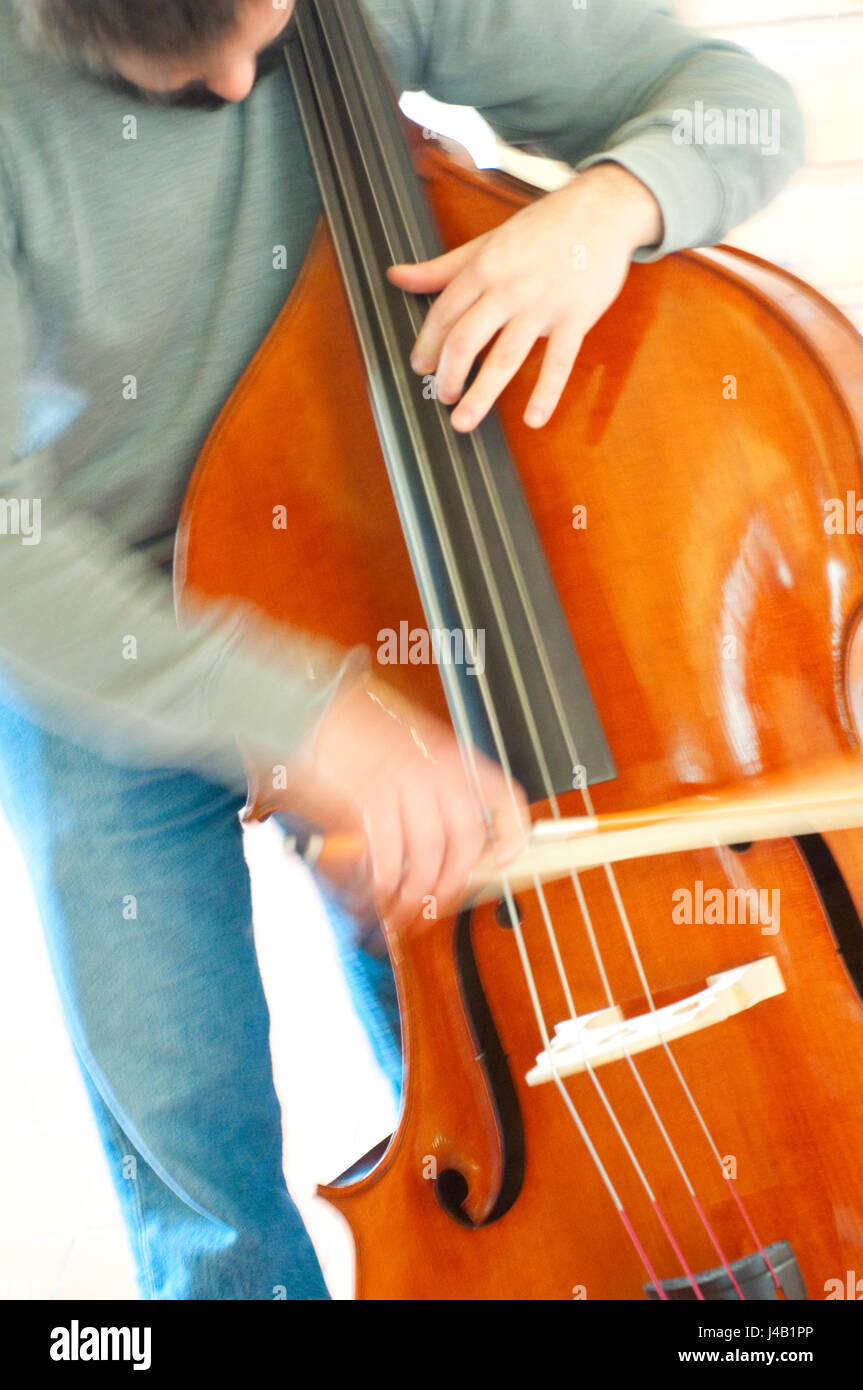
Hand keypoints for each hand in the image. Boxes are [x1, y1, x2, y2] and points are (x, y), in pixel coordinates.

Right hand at [249, 675, 529, 930]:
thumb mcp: (417, 747)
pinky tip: (381, 890)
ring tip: (405, 907)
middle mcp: (439, 770)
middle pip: (466, 840)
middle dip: (454, 882)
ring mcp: (406, 782)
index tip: (500, 863)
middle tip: (440, 904)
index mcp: (456, 757)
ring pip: (427, 855)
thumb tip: (447, 843)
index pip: (506, 799)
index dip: (512, 838)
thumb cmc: (362, 727)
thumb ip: (438, 788)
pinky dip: (385, 880)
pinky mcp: (371, 797)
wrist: (319, 705)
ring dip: (417, 892)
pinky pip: (388, 853)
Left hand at [388, 162, 662, 432]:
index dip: (427, 344)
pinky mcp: (576, 317)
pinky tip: (534, 418)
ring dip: (481, 394)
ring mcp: (542, 304)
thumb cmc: (543, 228)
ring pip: (505, 356)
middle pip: (465, 339)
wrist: (601, 208)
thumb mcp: (487, 242)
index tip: (421, 367)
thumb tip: (397, 276)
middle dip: (448, 376)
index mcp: (483, 268)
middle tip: (443, 398)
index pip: (444, 313)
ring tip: (464, 421)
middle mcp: (508, 287)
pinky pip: (558, 361)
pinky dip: (546, 392)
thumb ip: (442, 268)